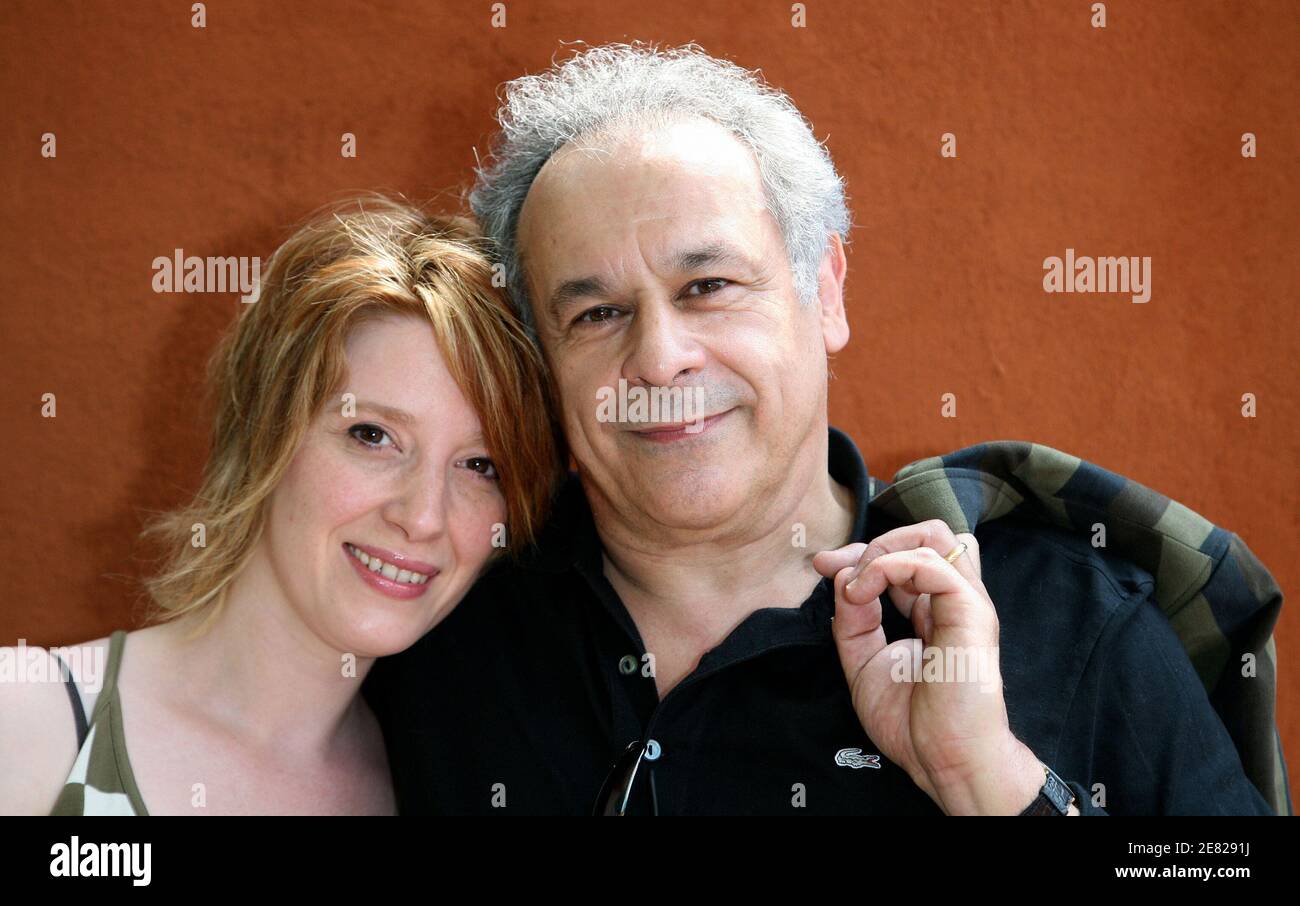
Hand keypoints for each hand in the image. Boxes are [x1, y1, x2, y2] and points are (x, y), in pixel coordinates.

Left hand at [813, 520, 1044, 814]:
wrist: (945, 759)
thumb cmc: (914, 723)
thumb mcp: (865, 663)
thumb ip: (853, 621)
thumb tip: (845, 578)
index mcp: (935, 611)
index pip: (906, 556)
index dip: (862, 554)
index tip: (823, 566)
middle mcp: (954, 600)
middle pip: (925, 533)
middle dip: (874, 541)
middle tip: (835, 567)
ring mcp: (966, 603)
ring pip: (934, 535)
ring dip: (883, 548)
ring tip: (858, 583)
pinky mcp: (971, 612)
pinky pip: (930, 562)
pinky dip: (888, 566)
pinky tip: (864, 591)